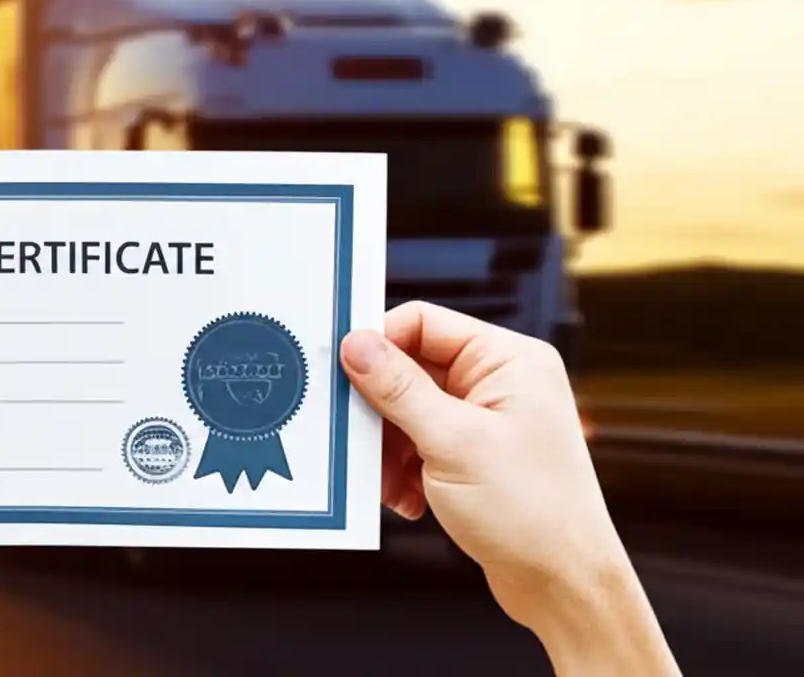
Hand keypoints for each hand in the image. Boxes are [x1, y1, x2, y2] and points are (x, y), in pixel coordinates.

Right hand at [342, 302, 677, 675]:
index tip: (345, 372)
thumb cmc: (534, 514)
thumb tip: (359, 345)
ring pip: (409, 411)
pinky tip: (409, 498)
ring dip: (389, 448)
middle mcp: (501, 382)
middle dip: (382, 411)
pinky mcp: (475, 454)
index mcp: (508, 360)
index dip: (379, 344)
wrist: (562, 583)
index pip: (423, 323)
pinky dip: (403, 469)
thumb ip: (398, 388)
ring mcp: (488, 419)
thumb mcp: (451, 442)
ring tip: (392, 483)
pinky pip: (419, 443)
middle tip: (362, 439)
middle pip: (410, 369)